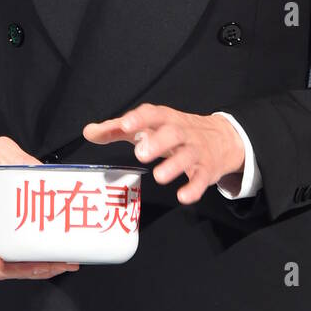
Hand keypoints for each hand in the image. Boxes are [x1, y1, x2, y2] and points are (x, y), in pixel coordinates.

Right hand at [0, 138, 79, 278]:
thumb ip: (15, 160)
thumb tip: (38, 170)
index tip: (1, 266)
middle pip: (5, 264)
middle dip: (30, 269)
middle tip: (56, 264)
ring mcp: (2, 236)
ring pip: (20, 264)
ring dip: (42, 268)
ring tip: (67, 263)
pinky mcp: (16, 234)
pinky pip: (28, 254)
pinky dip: (44, 258)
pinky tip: (64, 256)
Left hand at [82, 105, 244, 203]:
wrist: (222, 138)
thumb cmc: (174, 131)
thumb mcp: (148, 126)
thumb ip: (116, 130)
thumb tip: (89, 132)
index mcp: (166, 119)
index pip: (153, 114)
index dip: (139, 118)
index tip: (125, 125)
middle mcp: (182, 133)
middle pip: (173, 133)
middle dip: (158, 142)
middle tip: (140, 153)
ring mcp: (196, 151)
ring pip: (188, 155)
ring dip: (174, 165)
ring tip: (158, 176)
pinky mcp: (206, 170)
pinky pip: (202, 179)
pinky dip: (194, 188)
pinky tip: (183, 196)